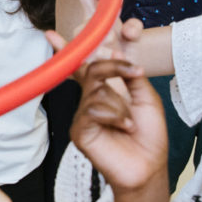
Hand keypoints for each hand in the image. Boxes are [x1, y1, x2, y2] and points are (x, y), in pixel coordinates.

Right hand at [71, 55, 168, 191]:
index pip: (83, 68)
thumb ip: (131, 76)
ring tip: (131, 123)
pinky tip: (124, 127)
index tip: (52, 35)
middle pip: (91, 70)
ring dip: (120, 105)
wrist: (149, 166)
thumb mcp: (147, 98)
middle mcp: (90, 102)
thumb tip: (117, 53)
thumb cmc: (149, 136)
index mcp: (104, 92)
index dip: (68, 51)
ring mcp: (83, 117)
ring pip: (96, 92)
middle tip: (134, 72)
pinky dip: (114, 116)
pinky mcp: (79, 131)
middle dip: (113, 67)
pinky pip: (92, 110)